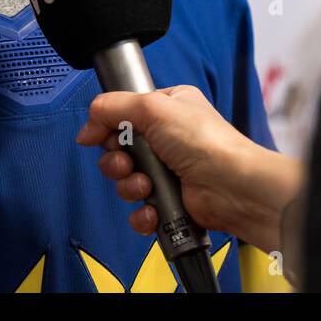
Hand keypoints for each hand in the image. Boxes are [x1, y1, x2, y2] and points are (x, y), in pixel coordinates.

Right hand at [75, 85, 302, 253]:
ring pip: (126, 180)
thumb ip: (113, 107)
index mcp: (167, 107)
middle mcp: (167, 137)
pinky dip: (141, 213)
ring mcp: (168, 170)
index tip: (97, 136)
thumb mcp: (153, 108)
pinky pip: (139, 209)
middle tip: (127, 163)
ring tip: (146, 185)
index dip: (106, 128)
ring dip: (130, 186)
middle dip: (117, 161)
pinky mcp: (169, 200)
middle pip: (119, 150)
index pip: (122, 114)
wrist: (232, 187)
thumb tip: (88, 122)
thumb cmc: (207, 143)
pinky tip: (152, 209)